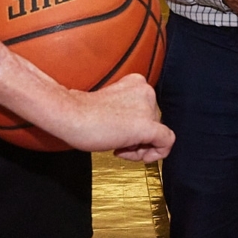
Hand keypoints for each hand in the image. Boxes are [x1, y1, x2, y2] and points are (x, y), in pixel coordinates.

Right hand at [58, 74, 174, 160]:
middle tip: (117, 144)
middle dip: (136, 139)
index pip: (148, 110)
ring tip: (117, 147)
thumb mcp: (112, 105)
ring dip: (138, 147)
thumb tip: (138, 133)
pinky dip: (156, 154)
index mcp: (137, 82)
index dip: (136, 126)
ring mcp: (147, 108)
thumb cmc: (82, 112)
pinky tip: (138, 156)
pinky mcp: (146, 126)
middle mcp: (146, 91)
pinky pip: (166, 143)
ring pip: (158, 135)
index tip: (120, 133)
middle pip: (153, 123)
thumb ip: (128, 112)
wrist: (70, 115)